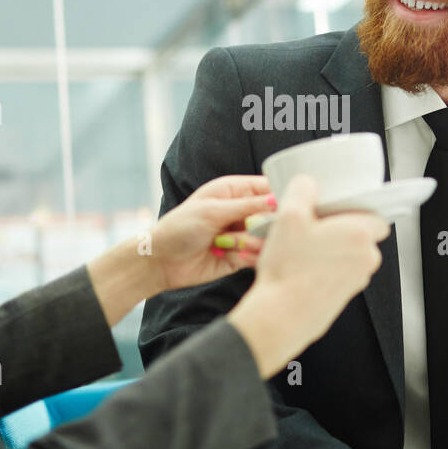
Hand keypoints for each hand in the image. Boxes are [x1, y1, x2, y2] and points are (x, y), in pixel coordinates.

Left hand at [148, 174, 274, 290]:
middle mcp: (240, 211)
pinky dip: (249, 257)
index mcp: (233, 191)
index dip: (280, 194)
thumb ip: (248, 206)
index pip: (266, 187)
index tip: (287, 204)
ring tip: (229, 244)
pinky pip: (257, 256)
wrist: (161, 261)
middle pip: (272, 214)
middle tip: (251, 228)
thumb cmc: (180, 227)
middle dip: (265, 223)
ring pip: (266, 237)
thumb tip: (278, 200)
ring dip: (253, 242)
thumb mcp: (213, 211)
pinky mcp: (240, 256)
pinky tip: (232, 256)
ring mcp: (241, 234)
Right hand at [228, 174, 388, 377]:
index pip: (376, 216)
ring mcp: (355, 282)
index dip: (355, 210)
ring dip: (328, 249)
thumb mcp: (289, 215)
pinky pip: (336, 275)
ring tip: (298, 248)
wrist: (281, 316)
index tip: (335, 209)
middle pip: (359, 236)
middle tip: (311, 226)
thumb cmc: (289, 269)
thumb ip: (302, 189)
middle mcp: (366, 260)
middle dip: (338, 230)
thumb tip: (308, 183)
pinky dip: (321, 269)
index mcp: (361, 235)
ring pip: (346, 256)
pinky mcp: (341, 299)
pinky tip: (297, 268)